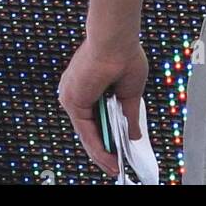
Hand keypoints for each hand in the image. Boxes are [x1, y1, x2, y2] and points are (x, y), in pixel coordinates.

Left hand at [57, 37, 148, 177]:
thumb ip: (128, 115)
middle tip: (116, 164)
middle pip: (89, 128)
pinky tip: (110, 158)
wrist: (115, 39)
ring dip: (102, 152)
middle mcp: (76, 91)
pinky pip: (86, 131)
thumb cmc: (124, 54)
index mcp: (88, 85)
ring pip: (87, 132)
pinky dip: (98, 147)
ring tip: (115, 167)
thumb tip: (133, 135)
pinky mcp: (73, 101)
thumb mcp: (130, 92)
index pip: (95, 117)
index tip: (118, 150)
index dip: (106, 135)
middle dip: (104, 148)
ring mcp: (72, 96)